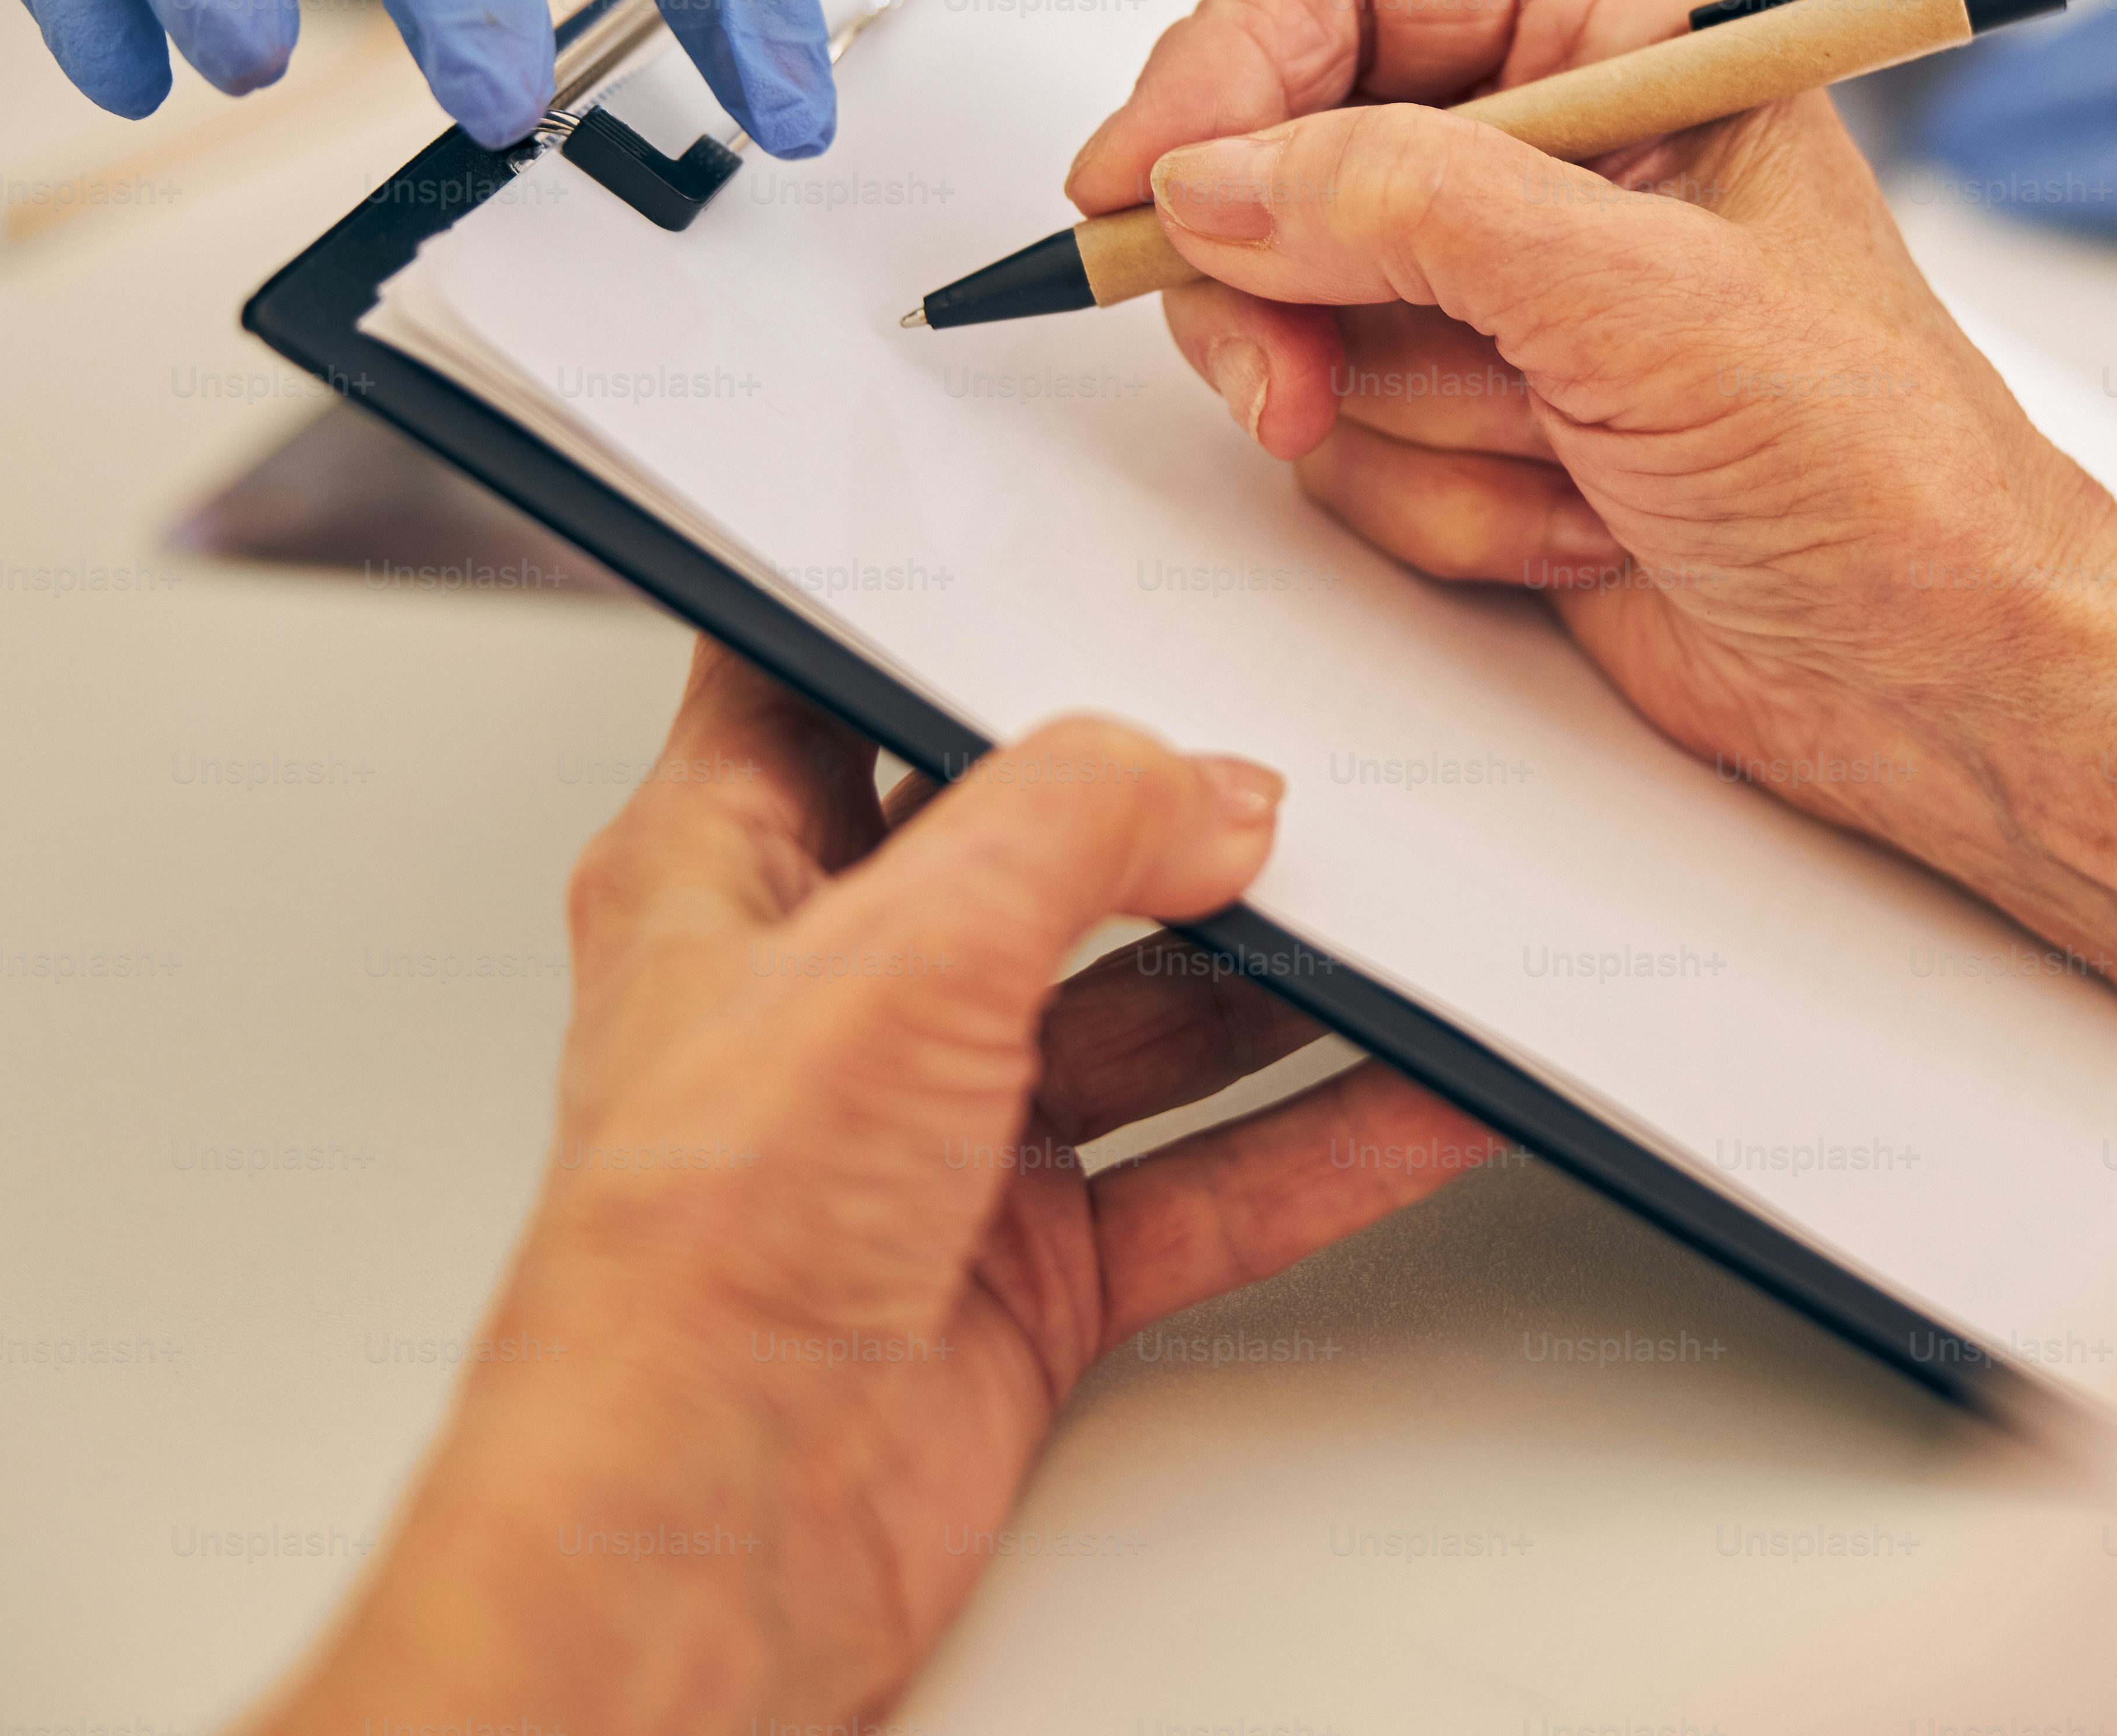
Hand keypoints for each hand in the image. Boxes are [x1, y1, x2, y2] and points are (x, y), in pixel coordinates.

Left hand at [252, 640, 1492, 1735]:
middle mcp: (834, 998)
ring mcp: (939, 1138)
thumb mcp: (897, 950)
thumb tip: (1204, 785)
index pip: (830, 690)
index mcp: (729, 874)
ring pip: (1148, 1021)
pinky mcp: (1026, 1270)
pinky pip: (1208, 1176)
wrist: (705, 1541)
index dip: (938, 624)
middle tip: (1306, 765)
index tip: (1077, 575)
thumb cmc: (695, 1261)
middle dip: (1175, 821)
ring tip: (1407, 920)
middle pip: (1036, 861)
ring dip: (1281, 983)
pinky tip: (1421, 1095)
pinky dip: (1321, 1140)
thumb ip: (1073, 822)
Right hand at [1061, 0, 2116, 896]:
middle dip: (1295, 291)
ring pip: (1300, 316)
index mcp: (1633, 40)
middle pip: (1290, 153)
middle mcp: (1561, 150)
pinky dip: (1440, 506)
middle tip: (1297, 382)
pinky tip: (1568, 525)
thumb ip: (1417, 209)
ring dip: (1406, 426)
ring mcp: (1511, 296)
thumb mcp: (1649, 301)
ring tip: (1552, 463)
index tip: (1144, 178)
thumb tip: (1224, 183)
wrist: (1933, 674)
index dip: (1229, 68)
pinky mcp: (1482, 421)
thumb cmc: (1884, 471)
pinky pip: (1346, 441)